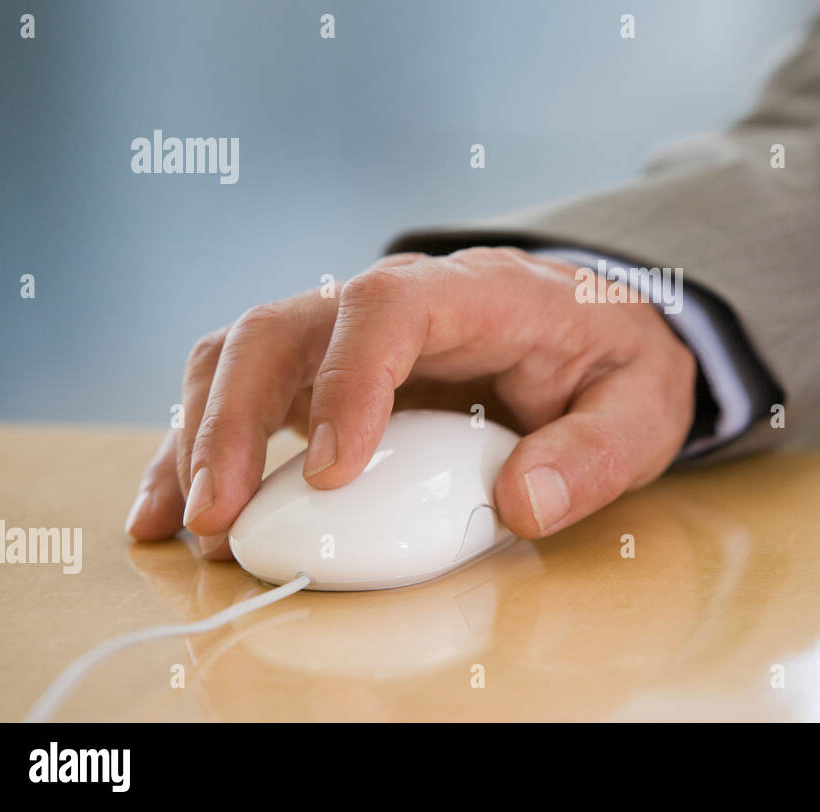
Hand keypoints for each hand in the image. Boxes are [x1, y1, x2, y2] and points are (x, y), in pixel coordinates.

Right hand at [125, 247, 695, 556]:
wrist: (594, 331)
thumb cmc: (611, 363)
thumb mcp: (641, 406)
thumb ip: (594, 452)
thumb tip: (524, 504)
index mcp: (476, 294)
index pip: (389, 306)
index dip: (349, 379)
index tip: (337, 471)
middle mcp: (395, 301)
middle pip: (285, 326)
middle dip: (239, 419)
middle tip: (224, 514)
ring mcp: (349, 334)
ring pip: (243, 354)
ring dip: (200, 436)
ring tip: (182, 525)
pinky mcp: (324, 374)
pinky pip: (244, 392)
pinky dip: (201, 446)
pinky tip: (178, 510)